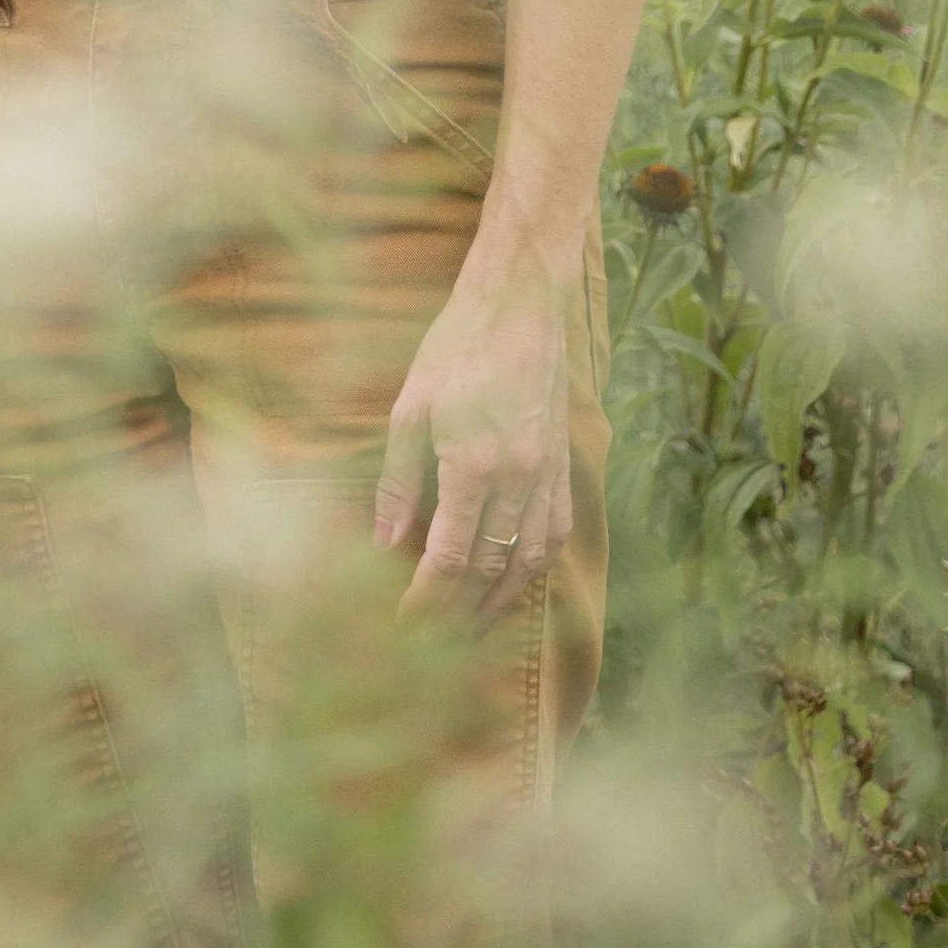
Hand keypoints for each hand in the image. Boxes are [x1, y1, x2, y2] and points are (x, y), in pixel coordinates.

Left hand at [374, 253, 573, 621]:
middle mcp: (518, 481)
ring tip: (471, 627)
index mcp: (474, 467)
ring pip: (529, 563)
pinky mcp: (563, 466)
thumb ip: (399, 479)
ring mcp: (547, 476)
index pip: (449, 560)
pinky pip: (555, 535)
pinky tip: (515, 581)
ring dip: (499, 602)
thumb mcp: (411, 407)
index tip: (403, 626)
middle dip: (458, 615)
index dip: (425, 602)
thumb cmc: (457, 347)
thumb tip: (384, 543)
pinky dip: (534, 569)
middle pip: (489, 572)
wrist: (521, 302)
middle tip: (431, 644)